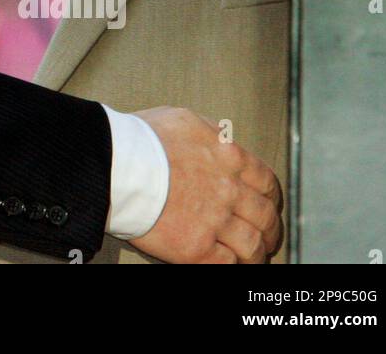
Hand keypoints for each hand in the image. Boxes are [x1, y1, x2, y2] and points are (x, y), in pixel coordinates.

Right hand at [129, 106, 282, 263]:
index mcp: (229, 156)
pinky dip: (233, 265)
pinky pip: (228, 264)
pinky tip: (229, 263)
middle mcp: (229, 189)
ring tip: (253, 258)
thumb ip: (211, 133)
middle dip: (271, 231)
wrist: (113, 164)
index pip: (268, 183)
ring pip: (253, 245)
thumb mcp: (183, 120)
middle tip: (268, 237)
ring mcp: (214, 220)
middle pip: (265, 217)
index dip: (272, 199)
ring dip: (257, 254)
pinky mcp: (196, 247)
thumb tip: (223, 140)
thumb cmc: (138, 139)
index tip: (269, 206)